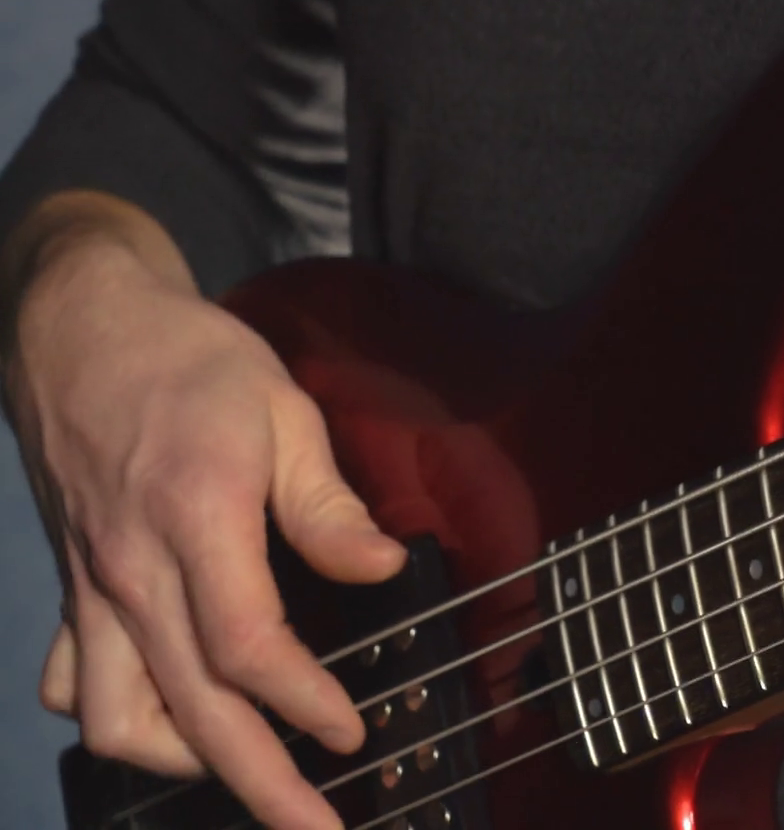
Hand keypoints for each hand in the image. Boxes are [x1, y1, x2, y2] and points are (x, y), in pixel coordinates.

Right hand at [5, 196, 405, 829]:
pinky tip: (168, 721)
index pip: (244, 648)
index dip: (302, 703)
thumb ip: (326, 502)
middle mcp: (133, 570)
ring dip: (180, 761)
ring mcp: (93, 585)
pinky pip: (75, 680)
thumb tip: (381, 568)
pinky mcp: (75, 586)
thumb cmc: (191, 360)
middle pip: (189, 708)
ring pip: (115, 714)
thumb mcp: (281, 408)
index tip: (352, 734)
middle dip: (257, 784)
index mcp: (195, 521)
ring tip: (245, 778)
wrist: (80, 326)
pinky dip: (117, 717)